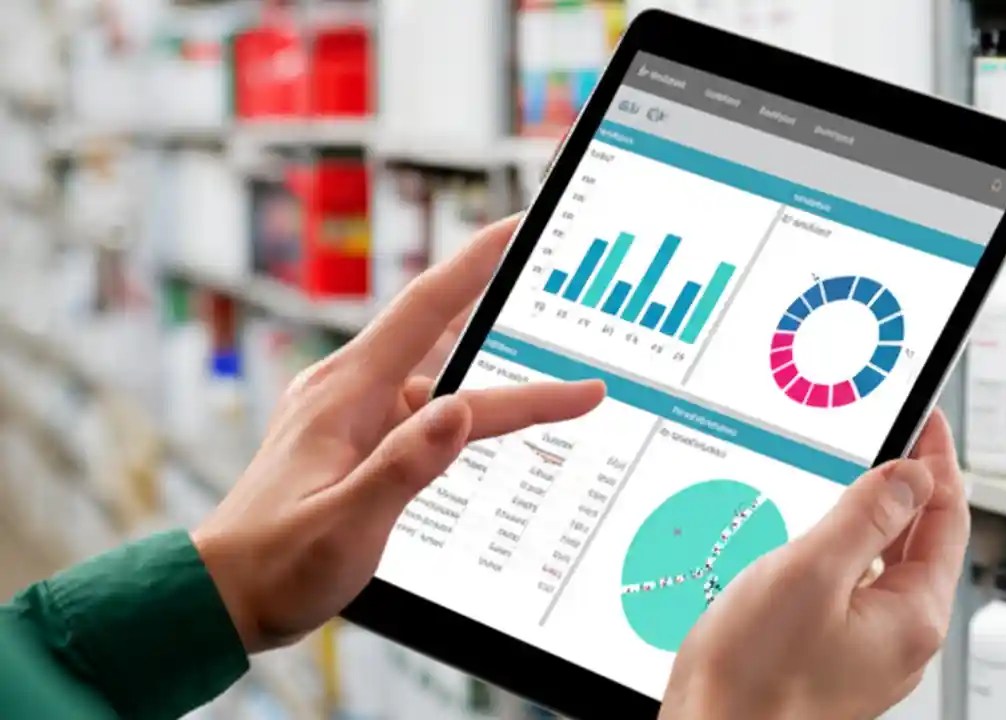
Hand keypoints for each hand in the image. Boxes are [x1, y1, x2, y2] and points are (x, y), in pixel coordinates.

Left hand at [192, 216, 605, 652]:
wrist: (223, 599)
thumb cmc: (275, 565)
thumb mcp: (344, 525)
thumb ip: (403, 467)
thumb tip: (459, 410)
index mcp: (344, 394)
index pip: (424, 310)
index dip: (477, 263)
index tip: (523, 230)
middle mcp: (348, 391)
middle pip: (444, 340)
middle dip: (504, 314)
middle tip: (554, 289)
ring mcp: (352, 417)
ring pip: (441, 387)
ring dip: (495, 389)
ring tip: (563, 392)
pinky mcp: (357, 443)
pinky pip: (425, 416)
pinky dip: (466, 420)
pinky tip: (490, 431)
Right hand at [660, 411, 968, 719]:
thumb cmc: (750, 678)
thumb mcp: (810, 574)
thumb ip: (866, 517)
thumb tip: (911, 474)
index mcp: (912, 617)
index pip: (947, 517)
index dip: (937, 459)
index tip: (924, 417)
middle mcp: (899, 638)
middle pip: (919, 540)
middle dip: (904, 483)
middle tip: (887, 431)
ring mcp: (866, 651)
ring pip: (881, 564)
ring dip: (866, 517)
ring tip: (845, 473)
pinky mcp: (830, 655)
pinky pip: (849, 589)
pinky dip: (839, 552)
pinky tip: (808, 537)